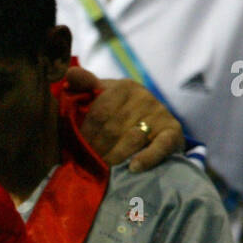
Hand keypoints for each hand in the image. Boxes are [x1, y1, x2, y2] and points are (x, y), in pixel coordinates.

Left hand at [65, 68, 182, 171]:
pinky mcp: (173, 131)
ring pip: (131, 139)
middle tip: (87, 163)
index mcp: (123, 87)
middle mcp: (143, 97)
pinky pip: (160, 146)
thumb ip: (84, 85)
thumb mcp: (103, 94)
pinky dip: (147, 158)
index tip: (77, 147)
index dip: (85, 132)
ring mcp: (159, 113)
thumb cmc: (121, 109)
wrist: (156, 123)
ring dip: (115, 157)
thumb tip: (69, 73)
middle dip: (97, 148)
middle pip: (112, 128)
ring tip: (103, 169)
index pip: (98, 112)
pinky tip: (133, 168)